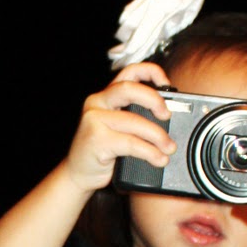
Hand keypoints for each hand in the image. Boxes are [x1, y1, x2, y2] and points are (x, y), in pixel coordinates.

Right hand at [64, 62, 174, 192]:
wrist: (78, 174)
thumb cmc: (100, 151)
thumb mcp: (117, 128)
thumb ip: (134, 117)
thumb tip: (167, 121)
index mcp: (105, 96)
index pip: (129, 72)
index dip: (151, 72)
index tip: (167, 84)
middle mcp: (97, 103)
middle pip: (130, 89)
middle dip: (154, 100)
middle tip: (167, 116)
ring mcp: (94, 120)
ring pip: (134, 121)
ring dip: (157, 135)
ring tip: (168, 148)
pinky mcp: (96, 140)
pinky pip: (131, 143)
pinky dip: (149, 152)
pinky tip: (158, 159)